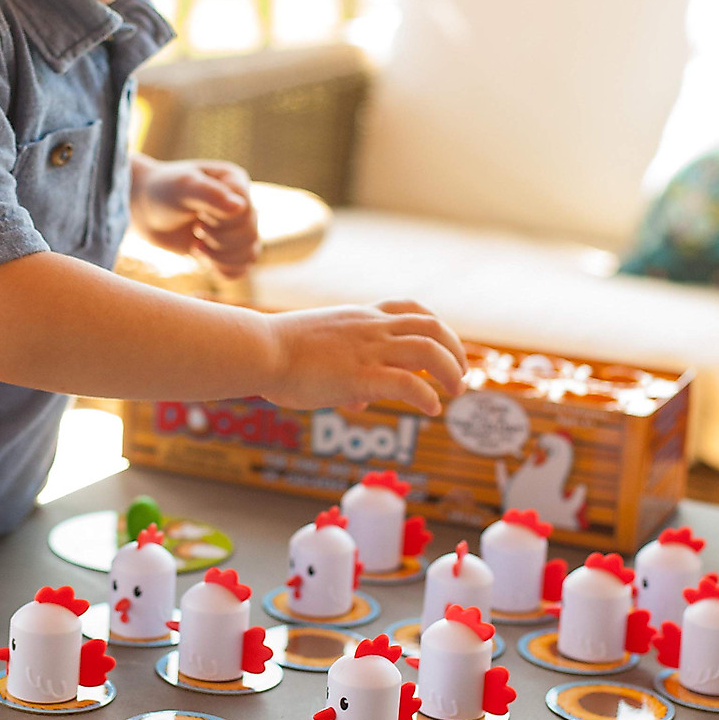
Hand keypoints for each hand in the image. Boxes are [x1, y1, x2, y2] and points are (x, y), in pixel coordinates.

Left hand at [130, 156, 259, 279]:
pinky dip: (225, 270)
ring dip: (222, 257)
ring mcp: (236, 228)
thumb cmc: (162, 192)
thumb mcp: (182, 187)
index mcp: (236, 182)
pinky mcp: (228, 248)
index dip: (223, 220)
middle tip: (196, 229)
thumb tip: (240, 207)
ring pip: (249, 254)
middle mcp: (242, 204)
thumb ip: (210, 194)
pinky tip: (204, 260)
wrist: (145, 210)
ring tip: (197, 246)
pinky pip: (241, 268)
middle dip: (220, 239)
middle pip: (250, 235)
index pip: (247, 210)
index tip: (198, 214)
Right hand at [259, 300, 466, 416]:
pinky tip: (431, 409)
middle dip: (455, 350)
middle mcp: (370, 328)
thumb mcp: (317, 354)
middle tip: (459, 376)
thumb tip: (360, 402)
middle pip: (432, 327)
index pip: (411, 310)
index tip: (445, 348)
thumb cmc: (276, 352)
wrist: (258, 349)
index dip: (437, 328)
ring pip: (429, 351)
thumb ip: (344, 373)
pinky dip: (428, 396)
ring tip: (455, 392)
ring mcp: (367, 350)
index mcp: (359, 318)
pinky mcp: (360, 377)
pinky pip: (409, 384)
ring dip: (451, 371)